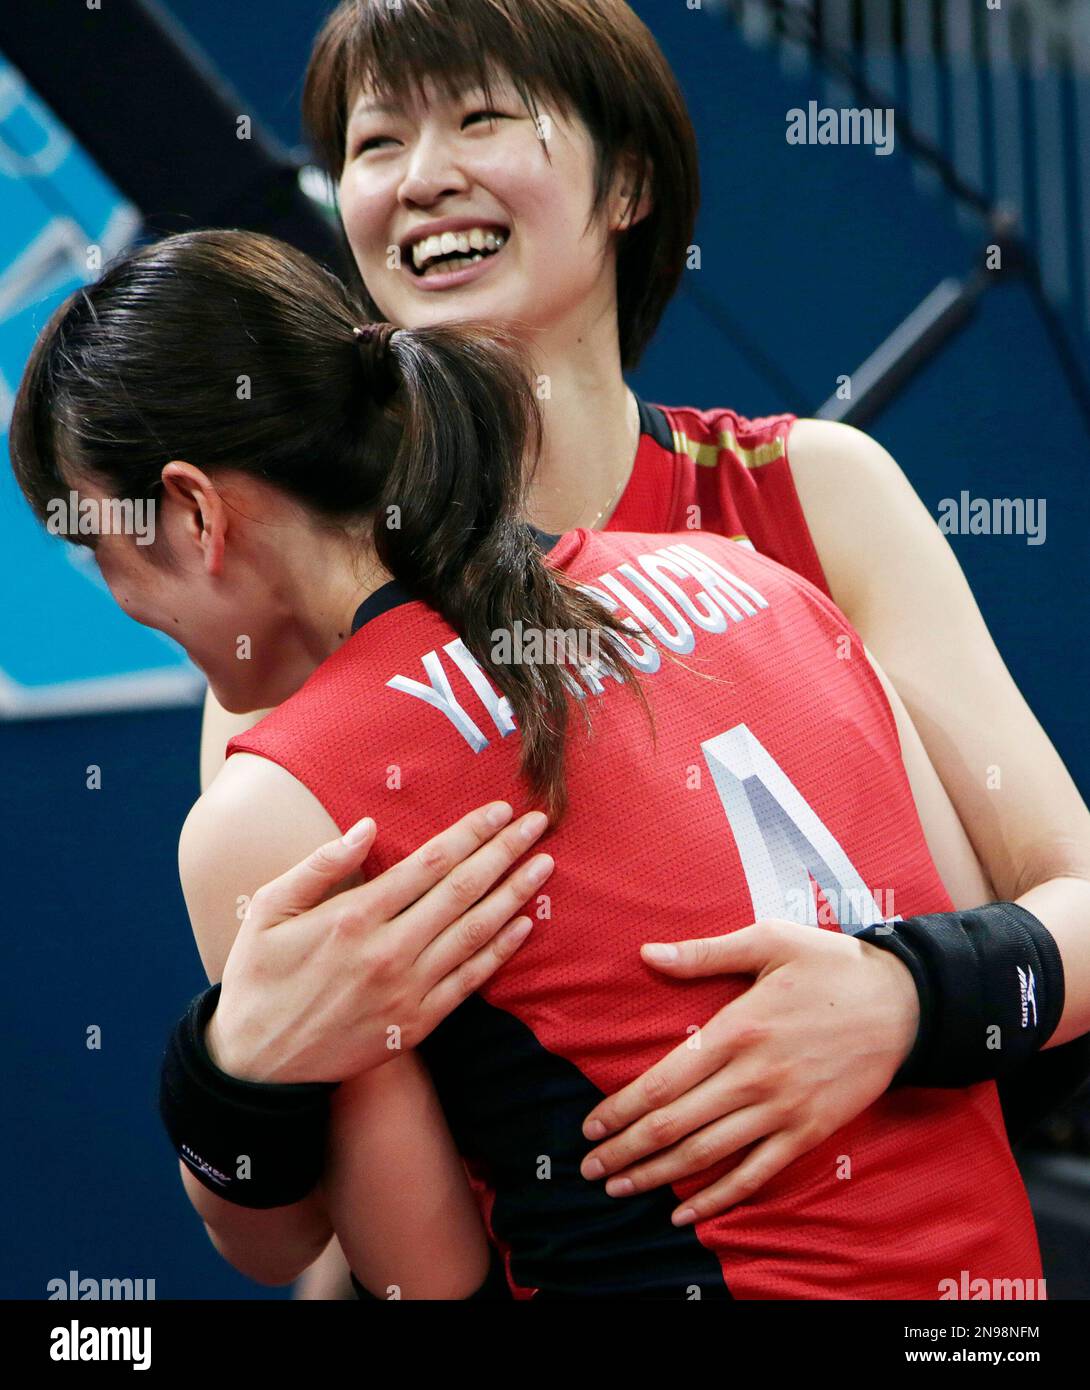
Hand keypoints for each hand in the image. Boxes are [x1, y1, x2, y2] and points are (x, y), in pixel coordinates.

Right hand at [207, 802, 553, 1083]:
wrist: (256, 1065)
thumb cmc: (258, 978)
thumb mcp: (268, 911)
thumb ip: (319, 865)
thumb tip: (366, 827)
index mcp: (354, 917)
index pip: (429, 863)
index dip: (470, 833)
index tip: (498, 810)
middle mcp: (388, 951)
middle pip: (462, 891)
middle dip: (504, 853)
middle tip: (537, 824)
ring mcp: (407, 990)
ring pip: (474, 933)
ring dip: (514, 895)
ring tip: (543, 864)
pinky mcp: (416, 1023)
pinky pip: (469, 981)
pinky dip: (500, 951)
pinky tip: (524, 924)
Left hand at [578, 919, 919, 1221]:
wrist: (904, 1003)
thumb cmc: (830, 965)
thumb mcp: (768, 941)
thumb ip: (704, 953)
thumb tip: (648, 954)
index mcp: (738, 1028)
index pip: (665, 1081)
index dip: (621, 1108)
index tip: (590, 1125)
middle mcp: (755, 1076)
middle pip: (677, 1125)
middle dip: (627, 1149)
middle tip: (589, 1168)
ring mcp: (784, 1110)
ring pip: (708, 1154)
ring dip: (658, 1175)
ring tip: (620, 1187)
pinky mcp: (809, 1131)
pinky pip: (756, 1173)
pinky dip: (718, 1197)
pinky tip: (685, 1211)